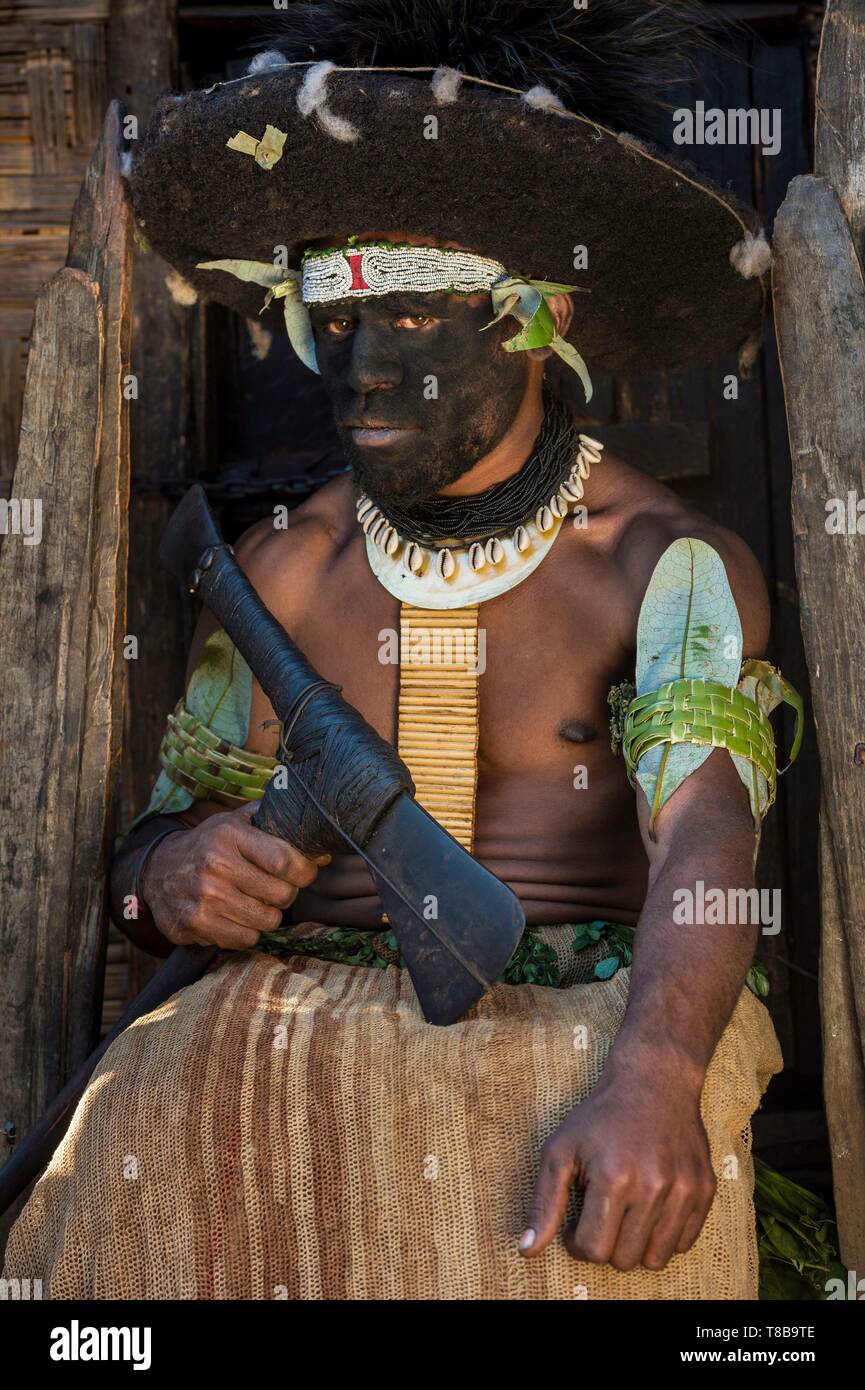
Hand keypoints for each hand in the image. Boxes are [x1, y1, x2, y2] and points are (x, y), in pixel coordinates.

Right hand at [140, 802, 329, 950]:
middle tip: (275, 888)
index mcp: (229, 834)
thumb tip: (320, 838)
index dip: (304, 871)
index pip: (284, 860)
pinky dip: (247, 931)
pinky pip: (245, 939)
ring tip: (254, 901)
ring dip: (267, 914)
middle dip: (286, 893)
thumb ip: (274, 821)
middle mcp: (216, 865)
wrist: (157, 870)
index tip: (305, 873)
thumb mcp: (235, 820)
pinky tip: (236, 916)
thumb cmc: (209, 844)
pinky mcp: (194, 924)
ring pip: (267, 920)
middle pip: (282, 894)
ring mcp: (204, 897)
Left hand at [520, 1066, 715, 1271]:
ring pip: (656, 1259)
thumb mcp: (559, 1151)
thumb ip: (544, 1204)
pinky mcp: (705, 1190)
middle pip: (624, 1259)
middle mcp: (653, 1187)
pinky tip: (651, 1205)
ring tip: (626, 1209)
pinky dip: (664, 1235)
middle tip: (602, 1210)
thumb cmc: (600, 1117)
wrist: (654, 1081)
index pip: (592, 1249)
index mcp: (613, 1178)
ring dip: (636, 1243)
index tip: (577, 1222)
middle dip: (607, 1241)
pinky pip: (684, 1244)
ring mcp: (684, 1190)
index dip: (577, 1241)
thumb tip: (527, 1251)